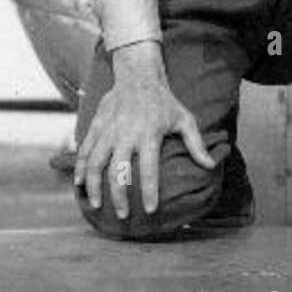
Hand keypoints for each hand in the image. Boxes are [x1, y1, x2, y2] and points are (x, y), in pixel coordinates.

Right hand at [74, 42, 220, 217]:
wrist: (138, 75)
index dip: (149, 191)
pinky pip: (85, 150)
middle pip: (118, 171)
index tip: (150, 210)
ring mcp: (108, 130)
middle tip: (122, 215)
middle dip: (119, 196)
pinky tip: (79, 183)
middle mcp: (126, 134)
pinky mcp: (96, 125)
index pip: (149, 169)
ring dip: (94, 186)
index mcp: (149, 134)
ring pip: (96, 163)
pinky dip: (80, 167)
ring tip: (97, 204)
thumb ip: (197, 144)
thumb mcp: (185, 119)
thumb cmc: (165, 101)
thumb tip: (211, 165)